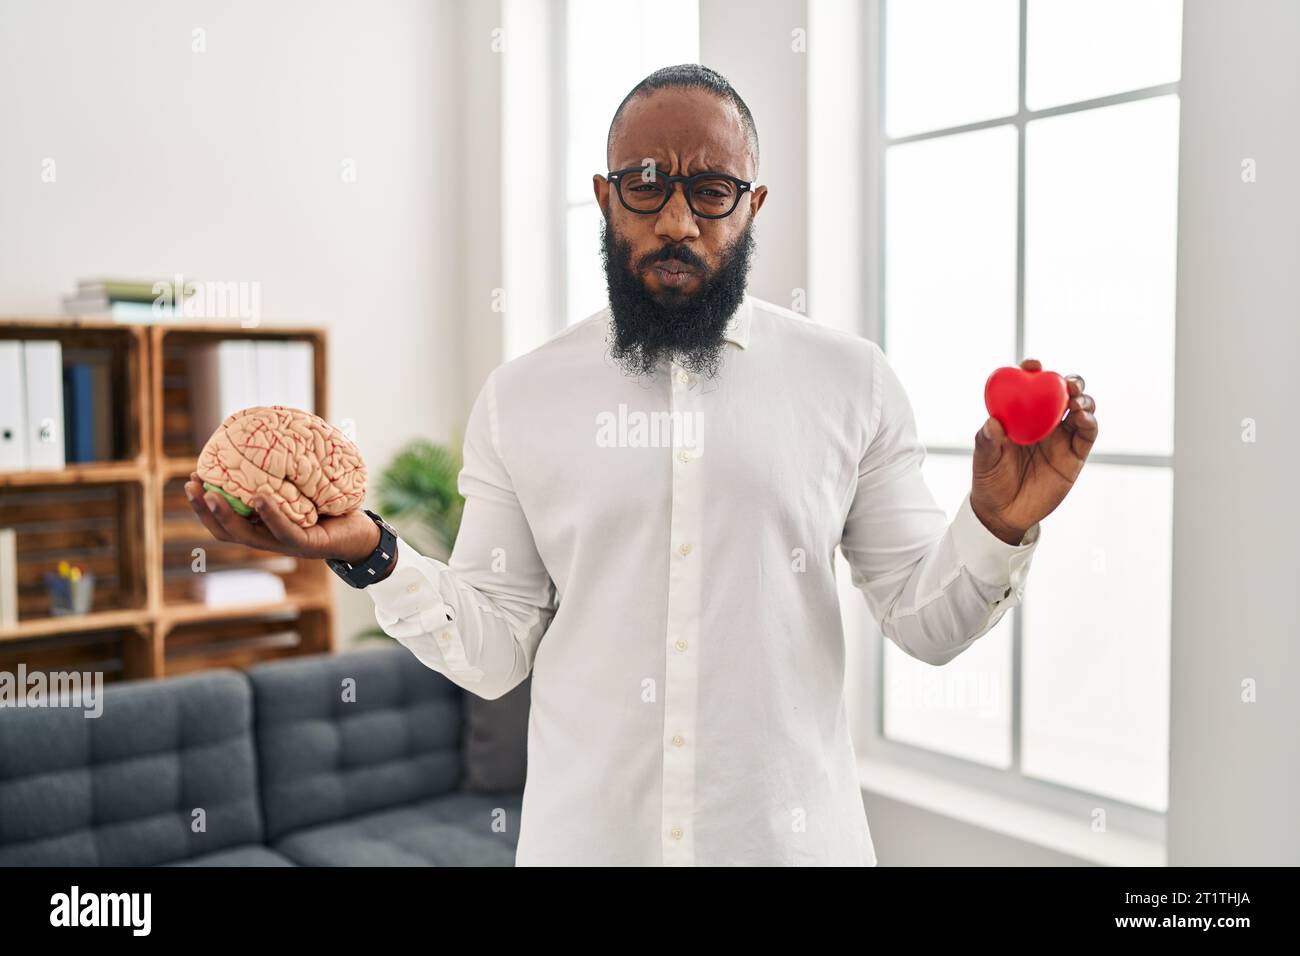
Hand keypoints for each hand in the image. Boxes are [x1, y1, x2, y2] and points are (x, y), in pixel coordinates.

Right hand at [184, 472, 379, 562]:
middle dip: (205, 510)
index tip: (191, 479)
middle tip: (191, 485)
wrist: (362, 532)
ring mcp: (286, 544)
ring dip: (226, 516)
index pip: (225, 520)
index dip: (204, 504)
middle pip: (227, 531)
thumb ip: (280, 472)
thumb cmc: (329, 506)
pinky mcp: (306, 544)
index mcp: (262, 526)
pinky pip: (284, 530)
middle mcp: (268, 538)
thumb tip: (263, 434)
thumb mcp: (300, 486)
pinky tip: (259, 498)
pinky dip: (269, 515)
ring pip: (247, 536)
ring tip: (212, 496)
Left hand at [970, 359, 1097, 543]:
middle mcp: (1044, 422)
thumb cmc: (989, 481)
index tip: (1033, 365)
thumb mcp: (984, 460)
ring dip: (1083, 399)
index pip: (1030, 386)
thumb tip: (992, 423)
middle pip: (1062, 393)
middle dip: (1069, 381)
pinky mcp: (1074, 455)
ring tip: (1075, 401)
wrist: (1004, 513)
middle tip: (1067, 382)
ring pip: (1080, 409)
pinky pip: (1087, 435)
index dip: (1034, 370)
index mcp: (1021, 416)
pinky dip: (1090, 421)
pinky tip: (1083, 416)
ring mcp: (1061, 437)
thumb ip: (987, 441)